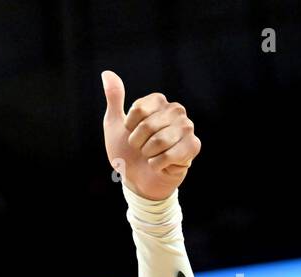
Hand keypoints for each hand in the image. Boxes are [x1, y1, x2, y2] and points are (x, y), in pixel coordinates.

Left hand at [101, 70, 199, 200]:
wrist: (137, 179)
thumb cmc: (127, 151)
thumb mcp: (115, 124)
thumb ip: (114, 98)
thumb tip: (107, 73)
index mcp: (158, 101)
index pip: (138, 110)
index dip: (129, 127)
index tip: (130, 132)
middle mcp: (176, 110)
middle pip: (148, 126)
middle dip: (137, 143)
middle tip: (141, 148)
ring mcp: (187, 127)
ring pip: (160, 141)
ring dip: (148, 154)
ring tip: (151, 155)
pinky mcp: (193, 146)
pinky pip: (170, 155)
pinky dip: (158, 164)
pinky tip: (160, 164)